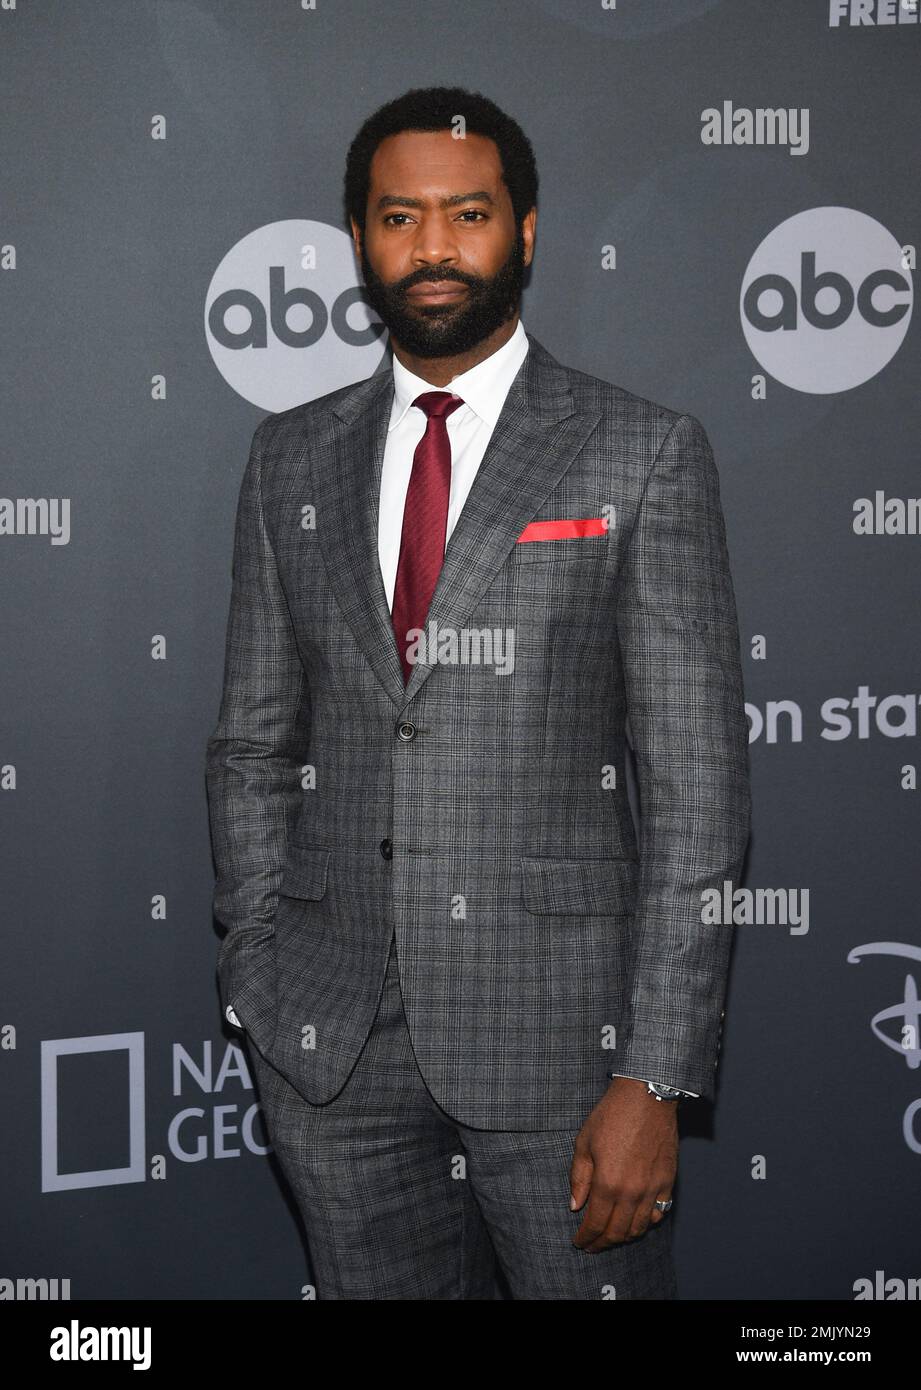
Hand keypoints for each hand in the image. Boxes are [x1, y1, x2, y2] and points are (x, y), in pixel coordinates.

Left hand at [569, 1076, 677, 1250]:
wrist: (647, 1097)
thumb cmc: (612, 1116)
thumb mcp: (584, 1143)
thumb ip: (579, 1178)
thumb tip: (575, 1205)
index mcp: (607, 1184)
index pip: (595, 1224)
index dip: (586, 1238)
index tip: (579, 1243)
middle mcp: (632, 1193)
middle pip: (617, 1233)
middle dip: (602, 1243)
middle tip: (592, 1245)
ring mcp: (653, 1189)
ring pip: (639, 1228)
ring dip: (623, 1236)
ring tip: (612, 1236)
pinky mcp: (668, 1182)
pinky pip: (659, 1213)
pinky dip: (647, 1223)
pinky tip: (637, 1220)